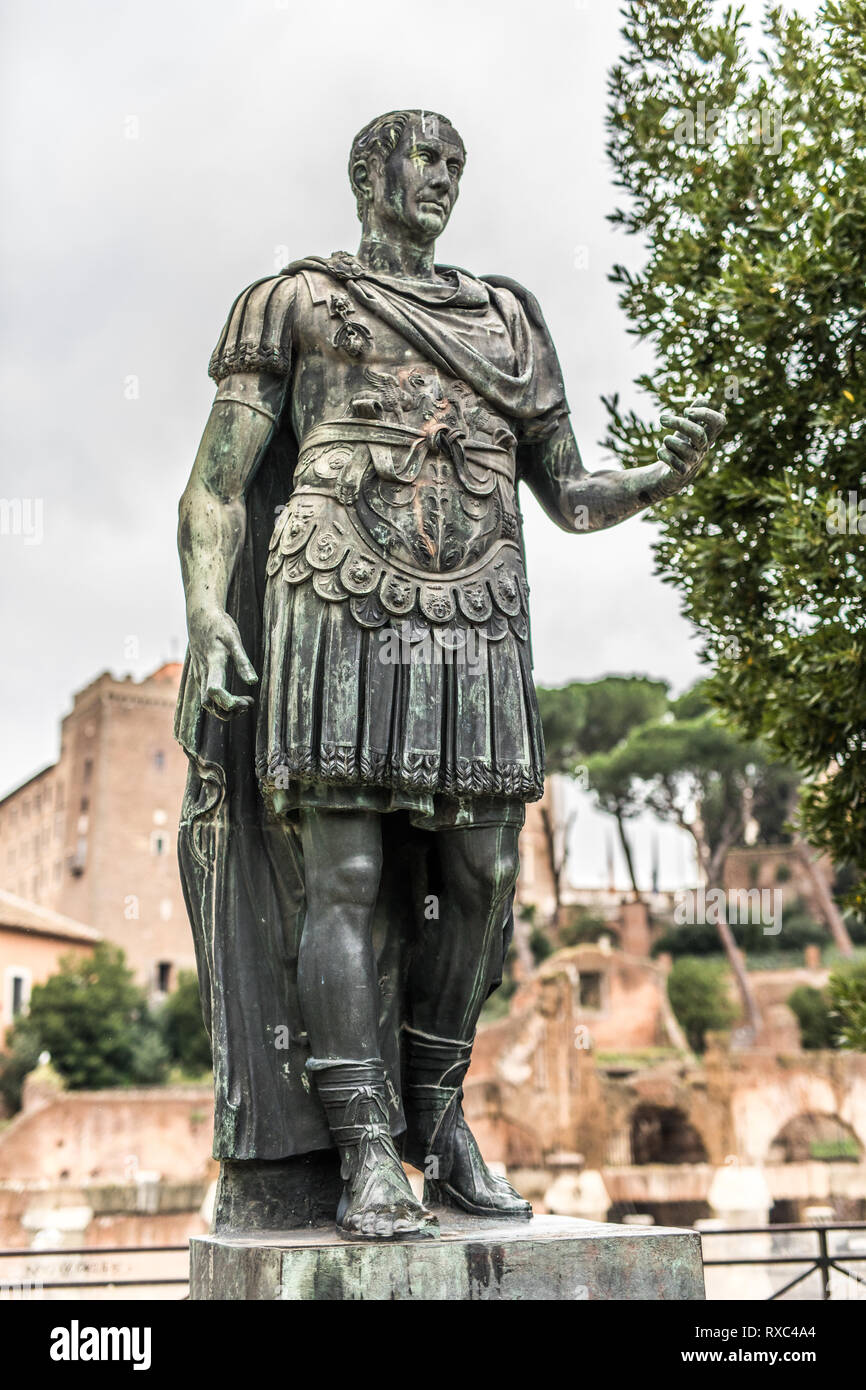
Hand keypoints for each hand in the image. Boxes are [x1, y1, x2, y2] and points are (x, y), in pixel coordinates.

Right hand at [187, 605, 257, 719]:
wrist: (199, 615)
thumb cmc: (219, 624)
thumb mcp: (233, 638)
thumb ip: (242, 661)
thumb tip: (253, 682)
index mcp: (212, 663)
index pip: (214, 691)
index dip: (228, 702)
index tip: (246, 701)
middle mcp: (202, 672)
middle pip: (209, 704)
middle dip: (228, 711)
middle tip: (249, 703)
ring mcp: (199, 674)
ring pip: (207, 702)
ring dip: (225, 708)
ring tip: (246, 702)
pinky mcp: (201, 674)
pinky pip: (207, 695)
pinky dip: (221, 702)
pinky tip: (237, 697)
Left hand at [657, 395, 725, 488]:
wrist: (671, 475)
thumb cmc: (681, 447)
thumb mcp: (687, 428)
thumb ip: (695, 413)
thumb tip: (703, 399)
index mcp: (707, 436)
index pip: (719, 422)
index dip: (706, 413)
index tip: (687, 412)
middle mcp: (703, 448)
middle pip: (698, 433)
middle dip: (679, 423)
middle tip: (662, 419)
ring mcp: (693, 461)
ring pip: (682, 448)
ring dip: (668, 440)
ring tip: (665, 441)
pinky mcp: (682, 472)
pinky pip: (673, 462)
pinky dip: (663, 454)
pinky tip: (661, 452)